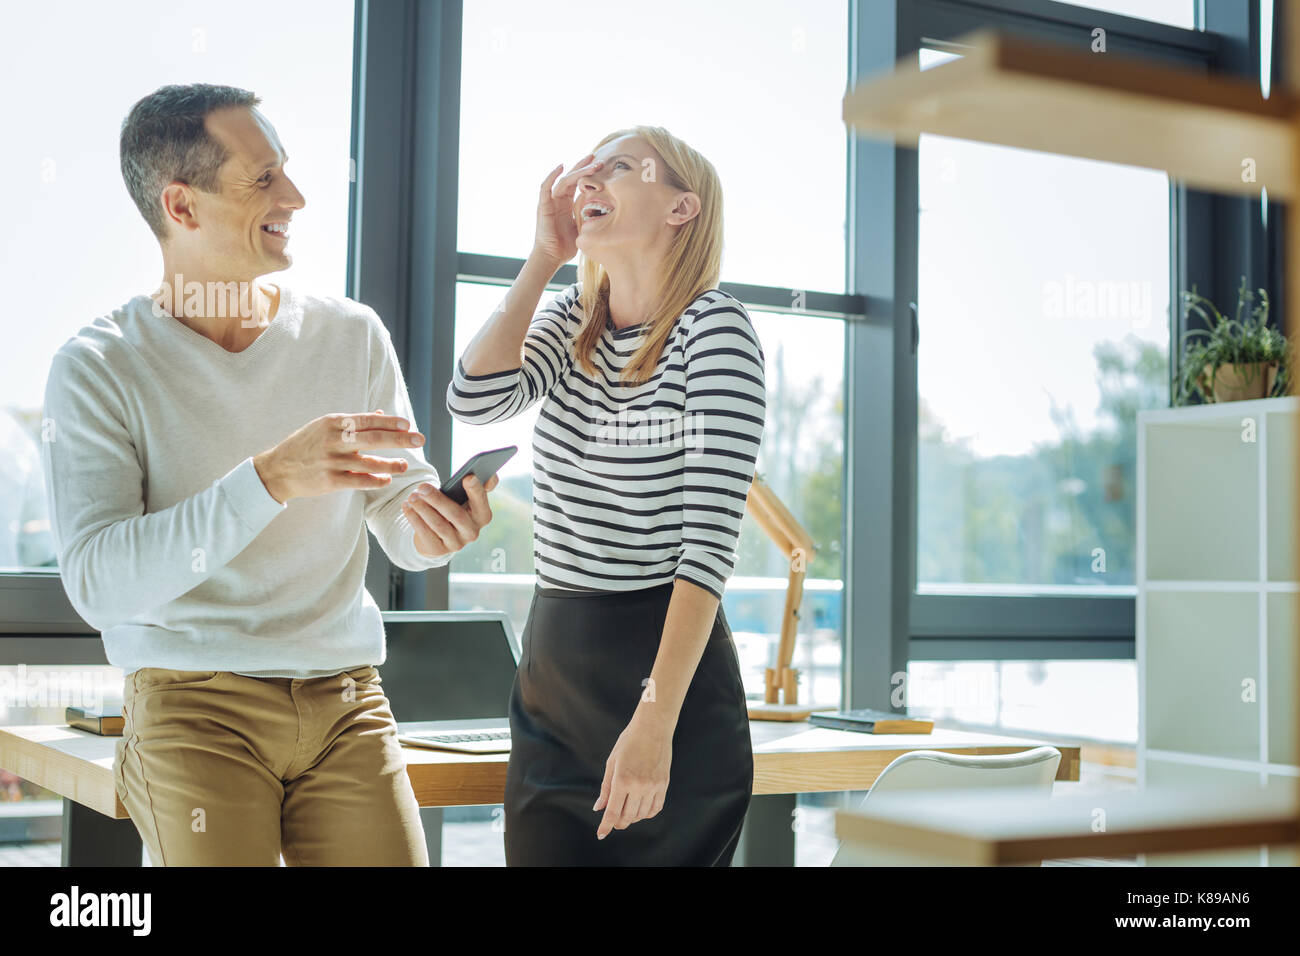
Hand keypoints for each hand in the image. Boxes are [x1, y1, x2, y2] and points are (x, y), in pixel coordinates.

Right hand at [253, 408, 423, 502]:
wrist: (278, 469)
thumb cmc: (305, 445)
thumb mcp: (325, 426)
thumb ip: (353, 422)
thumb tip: (381, 413)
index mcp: (333, 422)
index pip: (368, 420)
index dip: (390, 423)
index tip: (408, 425)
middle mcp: (334, 440)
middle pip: (373, 438)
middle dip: (399, 440)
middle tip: (419, 440)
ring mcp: (332, 461)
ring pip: (369, 462)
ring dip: (391, 464)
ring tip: (404, 465)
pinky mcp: (330, 481)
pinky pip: (359, 481)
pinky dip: (376, 481)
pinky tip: (387, 480)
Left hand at [401, 472, 499, 558]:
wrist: (439, 534)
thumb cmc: (454, 507)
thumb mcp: (465, 498)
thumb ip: (477, 486)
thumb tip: (491, 477)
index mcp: (483, 515)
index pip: (481, 502)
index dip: (476, 490)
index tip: (468, 477)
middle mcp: (472, 532)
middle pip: (456, 515)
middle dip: (438, 500)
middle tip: (422, 487)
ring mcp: (456, 544)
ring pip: (438, 525)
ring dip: (423, 509)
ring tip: (412, 496)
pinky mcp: (438, 550)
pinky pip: (425, 533)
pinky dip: (414, 518)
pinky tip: (407, 507)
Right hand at [533, 153, 602, 264]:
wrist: (552, 257)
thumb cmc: (567, 245)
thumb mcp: (584, 228)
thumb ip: (591, 218)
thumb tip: (610, 213)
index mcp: (568, 203)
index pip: (579, 184)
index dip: (589, 174)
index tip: (602, 166)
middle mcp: (559, 199)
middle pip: (572, 178)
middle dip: (585, 167)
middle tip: (599, 159)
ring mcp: (550, 201)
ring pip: (564, 180)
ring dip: (577, 170)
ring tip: (590, 162)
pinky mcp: (543, 206)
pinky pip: (545, 187)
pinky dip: (552, 176)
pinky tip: (561, 167)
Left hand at [593, 713, 671, 839]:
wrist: (653, 727)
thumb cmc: (629, 741)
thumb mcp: (612, 763)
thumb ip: (605, 788)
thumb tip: (599, 807)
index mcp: (622, 780)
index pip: (612, 812)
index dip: (605, 826)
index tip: (601, 834)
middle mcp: (638, 786)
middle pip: (627, 817)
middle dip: (618, 823)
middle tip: (613, 821)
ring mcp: (653, 786)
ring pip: (641, 815)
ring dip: (631, 818)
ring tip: (626, 812)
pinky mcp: (663, 785)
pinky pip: (655, 808)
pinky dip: (646, 813)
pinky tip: (640, 809)